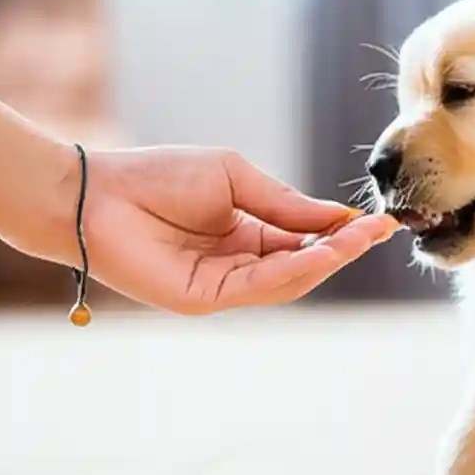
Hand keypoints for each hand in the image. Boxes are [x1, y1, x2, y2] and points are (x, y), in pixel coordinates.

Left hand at [70, 146, 395, 313]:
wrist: (97, 194)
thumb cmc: (158, 176)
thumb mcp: (233, 178)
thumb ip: (282, 202)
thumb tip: (334, 218)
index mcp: (244, 233)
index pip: (303, 240)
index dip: (339, 233)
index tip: (376, 221)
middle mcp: (238, 263)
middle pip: (302, 265)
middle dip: (342, 249)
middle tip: (377, 232)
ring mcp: (223, 284)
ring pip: (287, 281)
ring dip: (325, 262)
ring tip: (357, 239)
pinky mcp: (204, 298)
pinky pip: (257, 287)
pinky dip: (290, 271)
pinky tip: (317, 253)